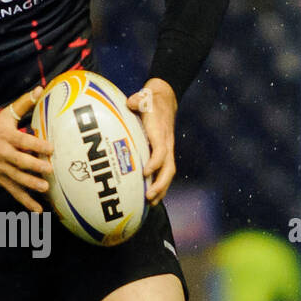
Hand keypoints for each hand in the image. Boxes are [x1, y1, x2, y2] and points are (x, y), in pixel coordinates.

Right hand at [0, 86, 53, 211]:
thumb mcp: (5, 116)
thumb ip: (23, 104)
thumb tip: (41, 89)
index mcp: (5, 136)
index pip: (21, 140)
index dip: (35, 144)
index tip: (50, 147)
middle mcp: (2, 154)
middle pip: (19, 161)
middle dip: (34, 166)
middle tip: (49, 170)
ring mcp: (1, 170)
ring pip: (17, 179)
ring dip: (31, 185)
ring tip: (45, 189)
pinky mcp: (1, 181)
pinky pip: (14, 192)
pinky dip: (26, 202)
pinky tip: (38, 210)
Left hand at [127, 77, 177, 205]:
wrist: (165, 99)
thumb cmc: (151, 100)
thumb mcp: (145, 97)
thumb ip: (139, 100)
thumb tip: (131, 102)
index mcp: (160, 133)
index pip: (161, 151)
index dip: (155, 162)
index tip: (145, 172)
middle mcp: (166, 144)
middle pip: (169, 168)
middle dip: (160, 184)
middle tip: (149, 197)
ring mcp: (167, 150)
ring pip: (168, 173)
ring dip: (161, 189)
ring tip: (150, 204)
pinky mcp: (164, 153)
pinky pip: (164, 172)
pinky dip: (160, 185)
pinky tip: (151, 198)